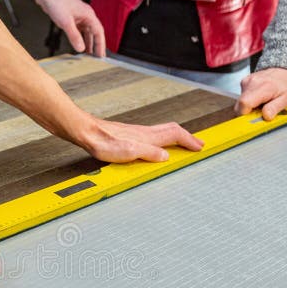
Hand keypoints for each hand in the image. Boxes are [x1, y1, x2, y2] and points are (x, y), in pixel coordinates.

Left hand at [34, 0, 105, 56]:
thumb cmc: (57, 2)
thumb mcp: (66, 22)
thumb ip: (74, 36)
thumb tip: (81, 48)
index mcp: (88, 15)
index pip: (99, 32)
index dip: (101, 45)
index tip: (101, 56)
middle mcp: (86, 16)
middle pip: (95, 33)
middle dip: (96, 46)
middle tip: (96, 58)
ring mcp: (79, 17)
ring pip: (87, 33)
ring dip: (88, 44)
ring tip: (88, 55)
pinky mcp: (73, 19)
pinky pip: (80, 31)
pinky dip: (81, 39)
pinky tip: (79, 45)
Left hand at [79, 117, 204, 162]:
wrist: (86, 132)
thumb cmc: (102, 142)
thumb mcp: (127, 152)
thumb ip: (148, 153)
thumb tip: (166, 157)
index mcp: (147, 137)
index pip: (174, 135)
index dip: (189, 141)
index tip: (200, 147)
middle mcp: (144, 132)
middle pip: (171, 130)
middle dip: (187, 137)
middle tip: (198, 144)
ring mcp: (136, 133)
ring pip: (162, 131)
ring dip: (176, 137)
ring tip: (184, 143)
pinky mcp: (128, 135)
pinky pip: (153, 134)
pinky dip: (163, 138)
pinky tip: (158, 144)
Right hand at [235, 67, 286, 119]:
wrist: (283, 71)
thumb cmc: (286, 84)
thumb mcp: (286, 99)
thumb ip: (275, 108)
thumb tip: (266, 116)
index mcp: (263, 87)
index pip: (244, 103)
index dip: (246, 114)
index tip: (253, 116)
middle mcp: (252, 82)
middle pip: (240, 104)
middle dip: (248, 111)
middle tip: (260, 109)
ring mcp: (246, 81)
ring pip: (240, 101)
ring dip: (249, 105)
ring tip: (261, 101)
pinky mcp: (244, 82)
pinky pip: (242, 96)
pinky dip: (249, 99)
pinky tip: (258, 97)